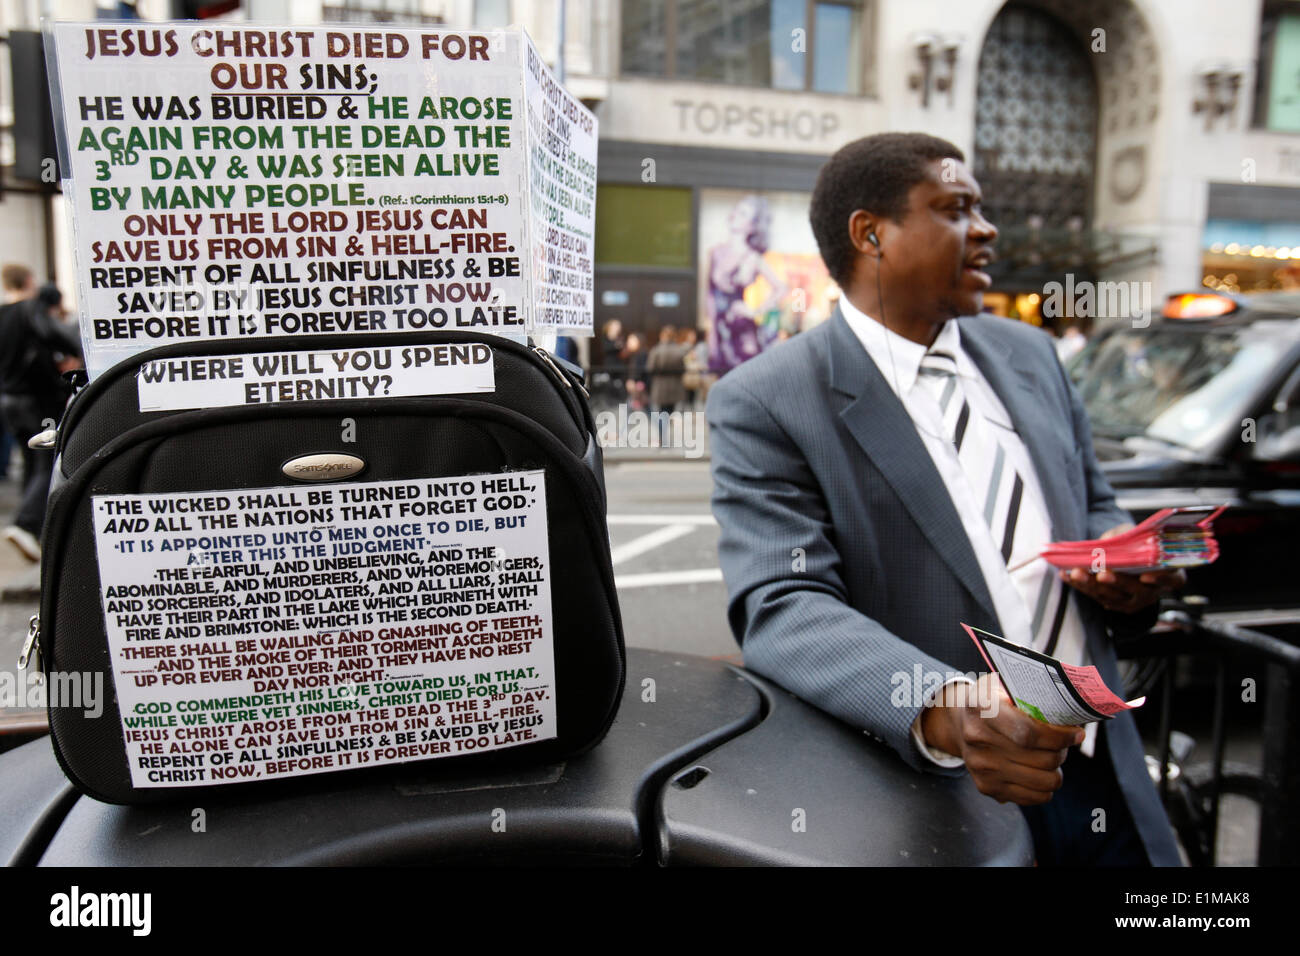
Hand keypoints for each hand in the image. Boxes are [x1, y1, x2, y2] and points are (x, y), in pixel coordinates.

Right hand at [920, 674, 1082, 805]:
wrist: (961, 723)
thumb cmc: (994, 701)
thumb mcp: (1007, 684)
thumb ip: (1034, 694)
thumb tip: (1074, 712)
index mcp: (982, 706)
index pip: (1029, 733)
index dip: (1060, 737)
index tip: (1077, 734)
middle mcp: (977, 738)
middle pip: (1042, 759)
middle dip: (1062, 751)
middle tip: (1063, 743)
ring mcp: (980, 766)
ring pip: (1044, 781)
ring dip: (1056, 770)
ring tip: (1051, 756)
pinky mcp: (986, 787)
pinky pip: (1034, 798)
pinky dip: (1045, 787)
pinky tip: (1040, 771)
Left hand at [1059, 523, 1185, 612]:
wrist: (1126, 556)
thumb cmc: (1134, 542)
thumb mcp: (1133, 533)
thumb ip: (1124, 536)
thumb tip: (1108, 541)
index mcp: (1169, 572)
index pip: (1173, 579)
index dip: (1162, 579)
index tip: (1146, 576)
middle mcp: (1154, 590)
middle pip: (1137, 590)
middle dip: (1117, 582)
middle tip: (1102, 574)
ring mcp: (1135, 600)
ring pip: (1114, 596)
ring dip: (1092, 585)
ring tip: (1076, 573)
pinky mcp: (1117, 604)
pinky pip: (1098, 597)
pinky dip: (1082, 586)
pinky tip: (1067, 575)